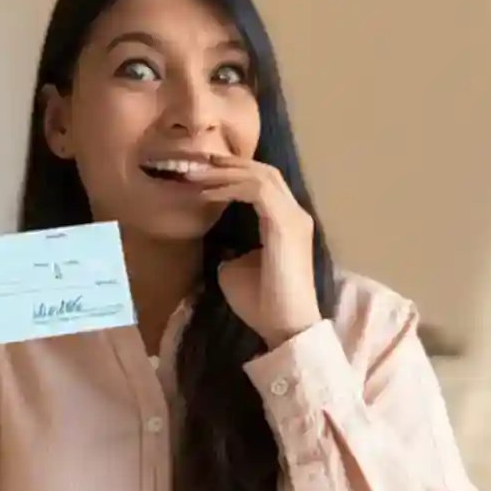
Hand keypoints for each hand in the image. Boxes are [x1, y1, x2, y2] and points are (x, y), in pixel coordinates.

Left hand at [187, 155, 322, 347]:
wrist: (284, 328)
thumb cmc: (262, 304)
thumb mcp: (236, 267)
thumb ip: (231, 245)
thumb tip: (217, 237)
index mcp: (286, 221)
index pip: (263, 182)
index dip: (232, 173)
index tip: (200, 174)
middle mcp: (295, 213)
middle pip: (263, 171)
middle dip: (227, 164)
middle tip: (195, 162)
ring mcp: (294, 217)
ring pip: (261, 176)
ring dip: (225, 172)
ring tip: (195, 174)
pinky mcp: (286, 225)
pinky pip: (257, 191)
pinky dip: (230, 188)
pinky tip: (206, 194)